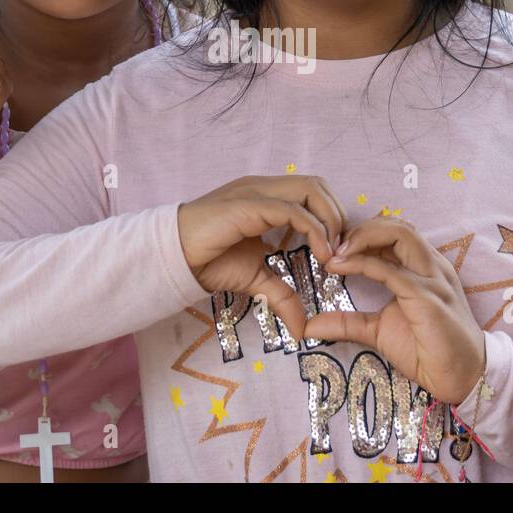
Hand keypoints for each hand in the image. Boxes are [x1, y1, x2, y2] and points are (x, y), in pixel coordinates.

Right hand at [176, 175, 345, 339]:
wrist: (174, 259)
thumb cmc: (208, 261)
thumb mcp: (255, 279)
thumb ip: (281, 296)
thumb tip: (302, 328)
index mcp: (267, 198)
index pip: (312, 191)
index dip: (331, 217)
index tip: (335, 252)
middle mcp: (264, 189)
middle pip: (318, 184)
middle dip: (337, 215)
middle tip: (339, 251)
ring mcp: (256, 193)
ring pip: (310, 189)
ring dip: (330, 220)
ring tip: (331, 253)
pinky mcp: (249, 205)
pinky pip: (293, 210)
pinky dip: (314, 230)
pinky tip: (319, 255)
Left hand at [304, 216, 486, 403]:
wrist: (462, 378)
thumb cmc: (426, 350)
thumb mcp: (377, 331)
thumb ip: (346, 322)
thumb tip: (309, 327)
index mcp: (423, 267)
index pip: (394, 232)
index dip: (361, 234)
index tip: (331, 250)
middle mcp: (431, 265)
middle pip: (398, 224)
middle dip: (360, 229)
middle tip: (330, 246)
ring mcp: (433, 279)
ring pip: (401, 234)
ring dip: (363, 237)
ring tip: (335, 252)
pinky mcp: (428, 297)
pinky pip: (393, 271)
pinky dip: (363, 263)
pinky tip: (340, 268)